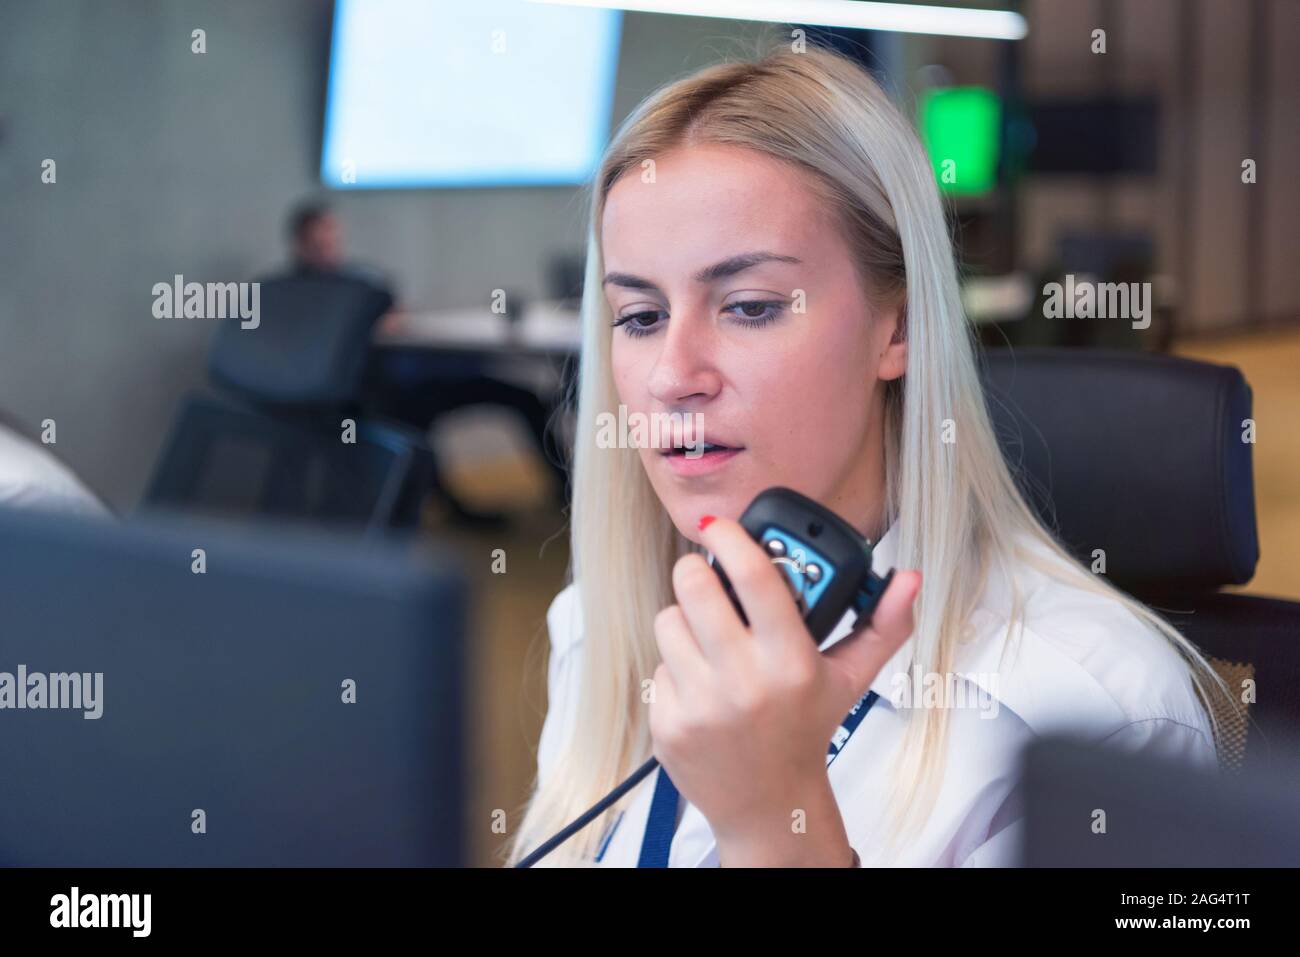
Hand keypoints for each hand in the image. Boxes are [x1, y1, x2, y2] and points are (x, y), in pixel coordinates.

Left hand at [649, 515, 920, 865]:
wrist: (769, 804)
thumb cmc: (805, 729)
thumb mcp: (851, 678)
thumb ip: (883, 624)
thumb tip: (909, 578)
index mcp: (790, 661)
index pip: (753, 577)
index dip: (730, 538)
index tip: (719, 525)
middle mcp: (744, 682)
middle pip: (694, 586)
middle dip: (696, 570)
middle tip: (706, 576)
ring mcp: (700, 705)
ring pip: (669, 620)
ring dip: (684, 621)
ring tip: (710, 640)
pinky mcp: (668, 723)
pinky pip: (658, 664)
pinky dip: (675, 666)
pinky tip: (701, 684)